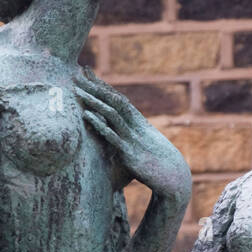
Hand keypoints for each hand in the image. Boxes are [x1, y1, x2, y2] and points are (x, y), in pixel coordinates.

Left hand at [75, 71, 190, 201]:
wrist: (173, 178)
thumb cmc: (159, 165)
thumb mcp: (146, 147)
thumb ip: (133, 139)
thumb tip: (121, 137)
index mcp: (138, 122)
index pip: (118, 99)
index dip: (103, 86)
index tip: (89, 74)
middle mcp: (135, 126)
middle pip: (113, 101)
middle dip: (96, 87)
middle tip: (78, 74)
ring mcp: (132, 138)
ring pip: (111, 114)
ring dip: (94, 101)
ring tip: (77, 91)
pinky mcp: (129, 153)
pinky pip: (112, 136)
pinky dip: (99, 124)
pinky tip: (86, 115)